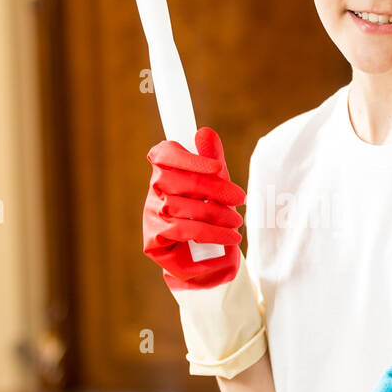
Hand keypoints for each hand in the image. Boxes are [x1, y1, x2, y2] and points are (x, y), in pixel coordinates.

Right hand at [142, 126, 244, 289]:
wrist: (208, 259)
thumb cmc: (211, 216)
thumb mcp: (217, 188)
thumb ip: (212, 161)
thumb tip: (206, 132)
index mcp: (165, 170)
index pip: (165, 154)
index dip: (190, 159)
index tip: (217, 167)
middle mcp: (154, 189)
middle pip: (177, 180)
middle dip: (214, 189)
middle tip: (240, 198)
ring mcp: (151, 213)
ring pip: (181, 207)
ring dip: (215, 214)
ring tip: (237, 221)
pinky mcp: (153, 238)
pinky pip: (181, 230)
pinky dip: (210, 233)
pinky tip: (230, 236)